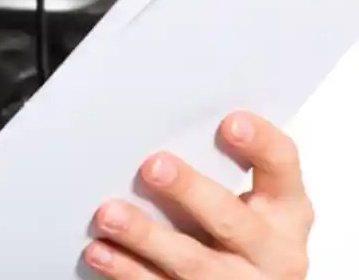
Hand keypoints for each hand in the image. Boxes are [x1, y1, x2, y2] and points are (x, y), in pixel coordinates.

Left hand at [84, 110, 313, 278]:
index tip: (231, 122)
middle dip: (191, 192)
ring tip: (109, 213)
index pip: (281, 170)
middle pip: (232, 220)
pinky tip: (100, 251)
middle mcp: (271, 252)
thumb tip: (160, 127)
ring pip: (192, 262)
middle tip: (153, 166)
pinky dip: (126, 269)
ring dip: (146, 236)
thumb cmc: (242, 235)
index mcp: (286, 212)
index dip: (262, 145)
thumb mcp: (251, 204)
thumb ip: (220, 170)